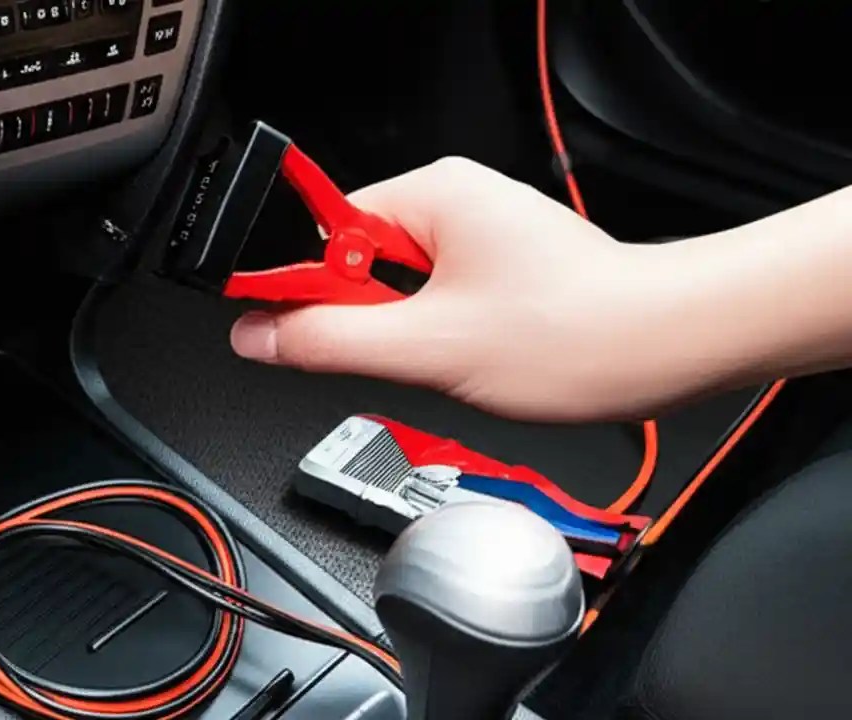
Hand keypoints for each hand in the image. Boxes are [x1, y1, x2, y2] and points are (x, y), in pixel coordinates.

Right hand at [228, 157, 686, 421]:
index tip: (284, 330)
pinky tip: (465, 356)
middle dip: (364, 319)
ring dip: (403, 332)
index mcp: (431, 193)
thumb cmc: (577, 333)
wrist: (669, 347)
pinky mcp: (496, 268)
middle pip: (356, 262)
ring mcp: (478, 235)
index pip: (323, 232)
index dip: (299, 288)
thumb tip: (259, 335)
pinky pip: (432, 298)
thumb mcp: (430, 347)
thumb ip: (329, 341)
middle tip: (403, 354)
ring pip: (395, 288)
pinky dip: (434, 335)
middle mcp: (454, 201)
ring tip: (450, 355)